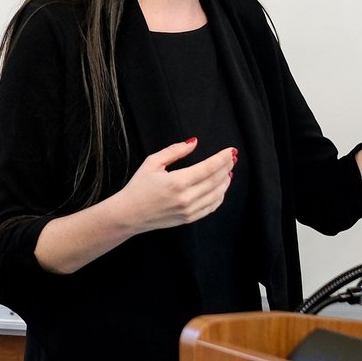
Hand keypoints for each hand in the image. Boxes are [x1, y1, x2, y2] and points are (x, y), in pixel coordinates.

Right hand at [115, 138, 235, 232]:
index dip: (222, 158)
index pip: (209, 168)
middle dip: (227, 167)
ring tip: (228, 171)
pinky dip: (219, 196)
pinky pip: (211, 207)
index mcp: (177, 182)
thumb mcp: (152, 163)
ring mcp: (188, 210)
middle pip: (216, 180)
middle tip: (233, 158)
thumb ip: (174, 151)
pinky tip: (220, 188)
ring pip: (217, 195)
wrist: (128, 214)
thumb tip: (194, 142)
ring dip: (225, 182)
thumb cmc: (138, 187)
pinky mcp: (188, 219)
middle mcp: (186, 198)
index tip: (231, 150)